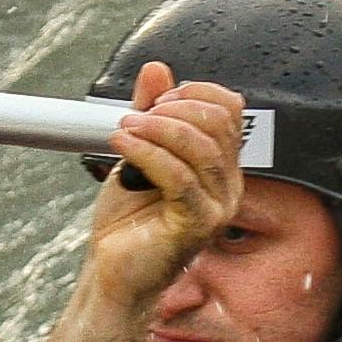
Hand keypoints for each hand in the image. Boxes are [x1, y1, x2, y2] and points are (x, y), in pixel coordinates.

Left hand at [82, 62, 249, 319]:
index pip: (229, 108)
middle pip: (218, 122)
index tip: (154, 100)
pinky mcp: (198, 226)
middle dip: (172, 109)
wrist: (112, 272)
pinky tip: (122, 146)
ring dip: (155, 128)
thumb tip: (157, 69)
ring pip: (200, 147)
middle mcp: (228, 185)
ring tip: (122, 130)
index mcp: (220, 165)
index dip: (193, 92)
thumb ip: (149, 112)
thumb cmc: (128, 221)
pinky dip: (146, 152)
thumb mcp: (136, 153)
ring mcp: (218, 207)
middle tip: (134, 118)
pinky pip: (179, 177)